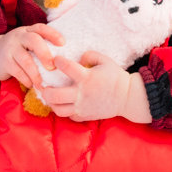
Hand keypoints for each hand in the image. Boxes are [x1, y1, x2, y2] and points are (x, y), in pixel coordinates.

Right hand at [0, 25, 63, 87]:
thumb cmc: (18, 50)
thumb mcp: (27, 43)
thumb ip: (41, 45)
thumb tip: (64, 59)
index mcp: (28, 31)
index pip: (41, 28)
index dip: (53, 34)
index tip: (63, 44)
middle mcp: (19, 37)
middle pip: (33, 41)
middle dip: (45, 54)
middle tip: (52, 67)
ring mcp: (10, 49)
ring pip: (25, 59)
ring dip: (36, 73)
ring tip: (42, 83)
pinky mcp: (4, 62)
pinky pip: (17, 71)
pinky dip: (26, 79)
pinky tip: (31, 84)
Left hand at [35, 51, 151, 123]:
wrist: (127, 98)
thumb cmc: (115, 77)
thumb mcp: (105, 61)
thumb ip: (89, 55)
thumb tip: (77, 58)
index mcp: (87, 78)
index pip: (66, 67)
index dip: (58, 61)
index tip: (56, 60)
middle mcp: (82, 94)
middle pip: (54, 95)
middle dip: (45, 89)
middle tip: (44, 84)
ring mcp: (82, 107)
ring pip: (58, 110)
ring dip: (51, 102)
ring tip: (51, 95)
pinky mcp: (84, 116)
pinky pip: (68, 116)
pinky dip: (63, 110)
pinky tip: (64, 103)